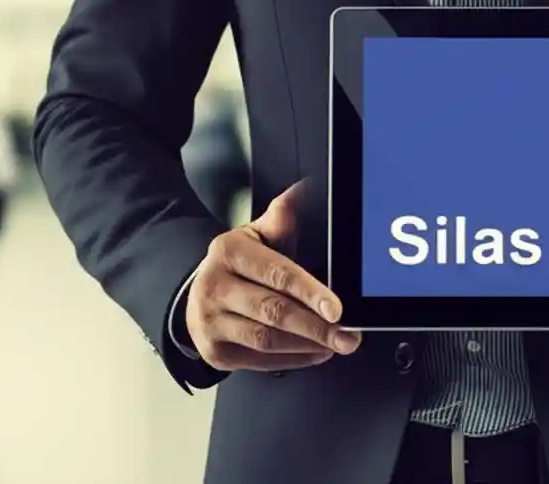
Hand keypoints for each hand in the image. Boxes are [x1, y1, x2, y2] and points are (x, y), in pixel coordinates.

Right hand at [185, 183, 361, 371]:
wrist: (200, 294)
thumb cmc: (238, 265)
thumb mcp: (257, 235)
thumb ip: (283, 217)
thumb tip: (309, 187)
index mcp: (228, 251)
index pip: (275, 272)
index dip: (309, 292)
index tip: (337, 308)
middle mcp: (214, 286)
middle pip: (273, 312)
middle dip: (317, 327)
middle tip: (348, 336)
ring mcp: (210, 322)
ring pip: (266, 340)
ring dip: (307, 345)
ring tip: (335, 343)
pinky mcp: (214, 351)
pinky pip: (260, 361)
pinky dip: (293, 360)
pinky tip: (313, 352)